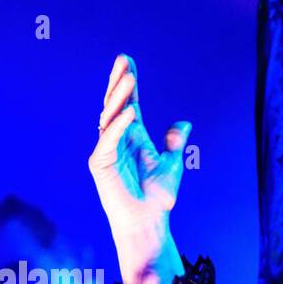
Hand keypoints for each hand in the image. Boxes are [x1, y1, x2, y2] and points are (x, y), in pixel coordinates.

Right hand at [89, 54, 189, 283]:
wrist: (148, 222)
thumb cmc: (157, 197)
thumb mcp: (170, 164)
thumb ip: (174, 143)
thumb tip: (183, 123)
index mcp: (131, 136)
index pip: (128, 103)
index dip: (128, 83)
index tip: (129, 62)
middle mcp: (115, 139)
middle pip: (115, 105)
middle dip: (119, 83)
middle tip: (125, 60)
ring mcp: (105, 150)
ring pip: (110, 118)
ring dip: (119, 98)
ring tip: (129, 79)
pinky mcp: (99, 164)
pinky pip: (108, 140)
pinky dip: (119, 126)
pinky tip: (130, 112)